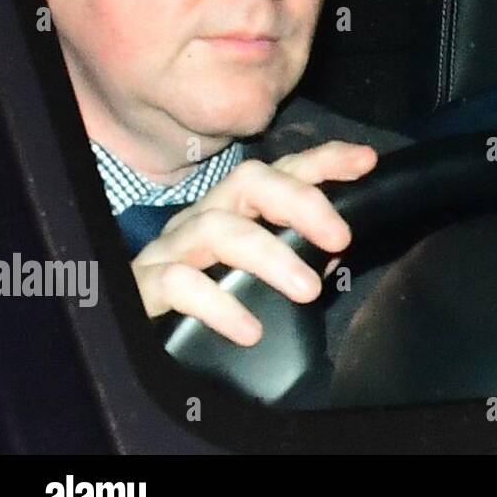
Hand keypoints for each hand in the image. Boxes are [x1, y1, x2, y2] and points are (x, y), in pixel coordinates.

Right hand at [130, 140, 377, 345]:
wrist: (131, 335)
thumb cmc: (204, 298)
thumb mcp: (254, 274)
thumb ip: (294, 258)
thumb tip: (332, 254)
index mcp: (235, 211)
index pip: (281, 171)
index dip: (323, 161)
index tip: (365, 161)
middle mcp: (203, 218)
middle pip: (248, 181)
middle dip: (300, 202)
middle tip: (340, 238)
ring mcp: (171, 249)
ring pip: (217, 229)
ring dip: (270, 256)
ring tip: (309, 290)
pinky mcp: (144, 286)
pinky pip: (179, 283)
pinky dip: (219, 304)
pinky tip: (250, 329)